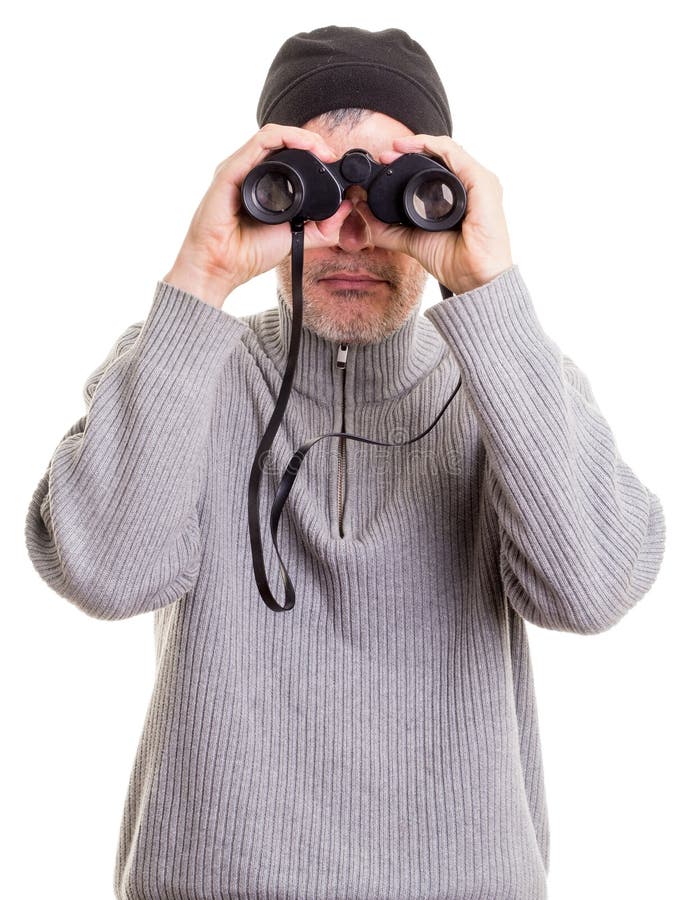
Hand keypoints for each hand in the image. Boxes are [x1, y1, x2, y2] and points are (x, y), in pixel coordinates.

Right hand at [162, 124, 356, 307]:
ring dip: (302, 136)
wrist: (222, 267)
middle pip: (283, 141)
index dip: (315, 153)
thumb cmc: (249, 253)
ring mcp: (238, 168)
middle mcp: (249, 171)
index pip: (289, 154)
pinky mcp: (230, 170)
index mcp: (262, 183)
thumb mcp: (297, 237)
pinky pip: (260, 142)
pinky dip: (285, 137)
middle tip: (332, 156)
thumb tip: (347, 206)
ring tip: (322, 150)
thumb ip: (322, 226)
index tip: (335, 165)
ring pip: (273, 135)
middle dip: (313, 142)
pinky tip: (304, 146)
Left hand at [359, 134, 513, 294]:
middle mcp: (470, 185)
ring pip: (448, 149)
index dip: (409, 159)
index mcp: (459, 195)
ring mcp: (479, 182)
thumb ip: (388, 229)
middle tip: (385, 155)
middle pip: (440, 155)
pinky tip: (415, 147)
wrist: (474, 279)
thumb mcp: (412, 239)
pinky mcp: (483, 183)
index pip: (435, 166)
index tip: (384, 162)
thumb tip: (363, 214)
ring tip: (396, 148)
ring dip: (420, 144)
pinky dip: (434, 146)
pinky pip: (457, 155)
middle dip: (411, 149)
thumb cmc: (455, 262)